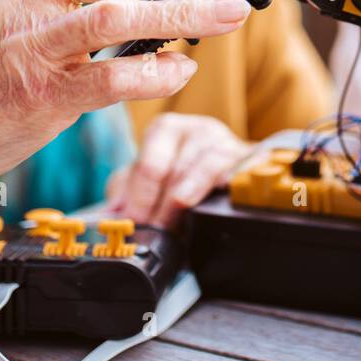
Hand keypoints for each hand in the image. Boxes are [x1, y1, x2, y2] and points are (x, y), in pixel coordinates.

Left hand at [105, 113, 250, 227]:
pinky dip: (224, 188)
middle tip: (155, 231)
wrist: (224, 173)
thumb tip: (111, 213)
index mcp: (166, 129)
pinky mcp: (249, 158)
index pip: (150, 165)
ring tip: (176, 226)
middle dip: (163, 206)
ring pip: (206, 168)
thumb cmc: (178, 176)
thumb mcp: (146, 180)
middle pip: (177, 169)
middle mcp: (197, 128)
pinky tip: (213, 205)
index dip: (141, 199)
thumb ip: (126, 192)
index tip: (136, 224)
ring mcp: (226, 141)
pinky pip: (237, 171)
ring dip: (189, 199)